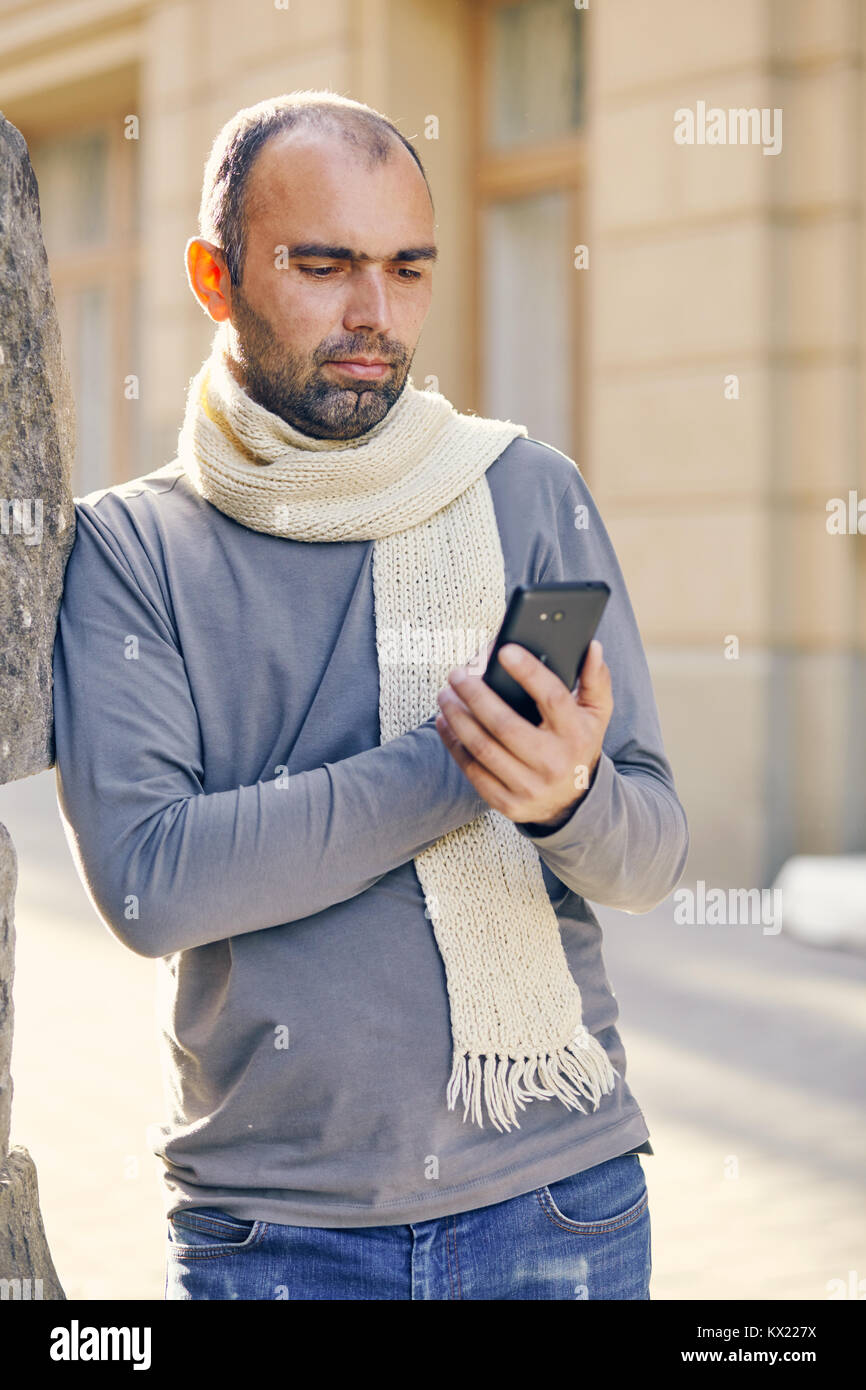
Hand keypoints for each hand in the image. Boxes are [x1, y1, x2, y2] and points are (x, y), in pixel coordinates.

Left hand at [435, 638, 612, 826]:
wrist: (573, 802)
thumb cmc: (578, 744)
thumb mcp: (596, 714)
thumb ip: (596, 679)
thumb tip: (592, 648)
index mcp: (576, 735)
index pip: (552, 698)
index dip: (528, 672)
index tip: (505, 651)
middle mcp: (553, 763)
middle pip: (504, 724)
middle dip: (475, 695)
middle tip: (457, 674)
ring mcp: (529, 787)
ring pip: (482, 748)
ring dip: (458, 717)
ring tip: (446, 694)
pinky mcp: (508, 803)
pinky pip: (473, 770)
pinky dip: (453, 744)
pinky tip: (446, 721)